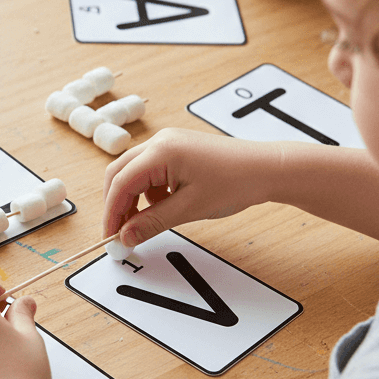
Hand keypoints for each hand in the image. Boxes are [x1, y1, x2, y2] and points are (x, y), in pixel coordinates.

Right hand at [103, 128, 276, 246]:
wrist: (268, 168)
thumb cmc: (236, 182)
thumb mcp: (189, 209)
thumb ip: (152, 222)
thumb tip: (126, 236)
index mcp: (161, 152)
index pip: (121, 183)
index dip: (112, 212)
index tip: (111, 236)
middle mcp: (160, 141)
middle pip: (120, 173)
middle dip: (117, 204)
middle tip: (120, 232)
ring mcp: (169, 142)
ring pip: (134, 171)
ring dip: (133, 198)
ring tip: (144, 222)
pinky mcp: (178, 148)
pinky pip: (151, 169)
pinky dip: (150, 190)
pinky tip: (165, 206)